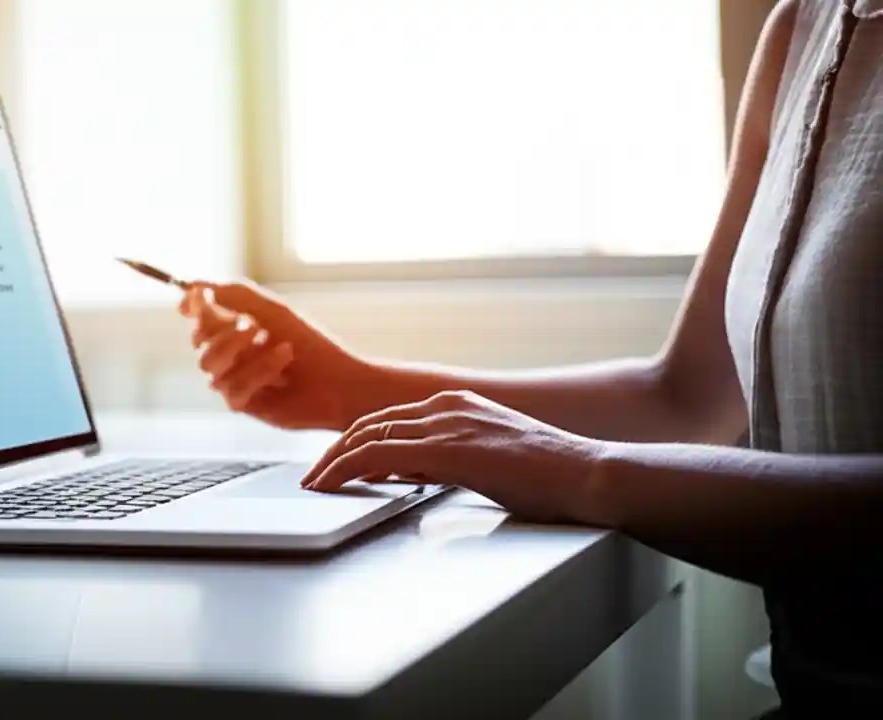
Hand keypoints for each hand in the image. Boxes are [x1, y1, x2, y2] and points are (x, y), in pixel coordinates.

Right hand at [178, 280, 371, 429]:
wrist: (339, 382)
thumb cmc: (310, 344)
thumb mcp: (272, 310)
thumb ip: (233, 293)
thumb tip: (192, 286)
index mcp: (235, 328)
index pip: (200, 316)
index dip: (193, 307)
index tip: (195, 302)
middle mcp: (231, 354)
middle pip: (199, 343)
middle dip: (225, 334)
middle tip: (254, 328)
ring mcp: (235, 379)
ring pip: (212, 367)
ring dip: (247, 355)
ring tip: (282, 349)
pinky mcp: (243, 404)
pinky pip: (231, 390)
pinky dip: (258, 375)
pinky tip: (283, 374)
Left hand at [299, 390, 603, 524]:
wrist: (586, 475)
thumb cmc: (548, 477)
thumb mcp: (488, 459)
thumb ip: (449, 458)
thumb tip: (411, 472)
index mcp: (456, 404)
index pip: (390, 419)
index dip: (357, 440)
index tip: (337, 463)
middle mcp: (445, 406)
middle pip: (370, 424)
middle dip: (335, 451)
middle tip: (314, 477)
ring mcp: (445, 424)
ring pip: (366, 436)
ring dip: (332, 462)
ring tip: (313, 485)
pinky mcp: (445, 448)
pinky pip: (376, 455)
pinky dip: (344, 468)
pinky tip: (330, 485)